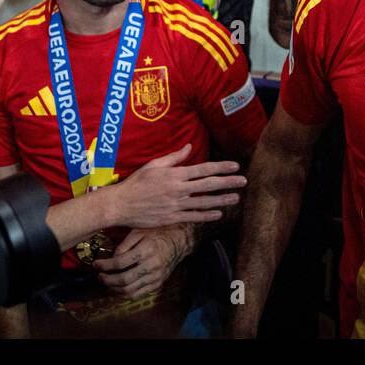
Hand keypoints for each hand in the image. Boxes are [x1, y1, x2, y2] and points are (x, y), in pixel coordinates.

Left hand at [94, 226, 191, 299]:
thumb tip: (112, 258)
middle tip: (100, 276)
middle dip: (107, 279)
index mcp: (147, 249)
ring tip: (107, 282)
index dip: (105, 265)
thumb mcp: (140, 231)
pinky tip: (118, 287)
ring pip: (130, 290)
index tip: (96, 264)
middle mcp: (152, 265)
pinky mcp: (158, 284)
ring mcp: (156, 277)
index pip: (120, 262)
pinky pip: (138, 294)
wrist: (179, 242)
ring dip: (114, 288)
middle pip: (124, 279)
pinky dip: (125, 294)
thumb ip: (125, 244)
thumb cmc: (157, 234)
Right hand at [108, 144, 245, 227]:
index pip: (204, 169)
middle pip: (208, 185)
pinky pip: (193, 216)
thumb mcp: (154, 165)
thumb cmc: (137, 182)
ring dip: (222, 200)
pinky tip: (218, 214)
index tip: (235, 166)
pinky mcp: (172, 218)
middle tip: (244, 181)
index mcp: (175, 174)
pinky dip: (207, 215)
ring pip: (204, 202)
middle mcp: (178, 189)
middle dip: (228, 182)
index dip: (221, 167)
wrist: (121, 205)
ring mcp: (176, 205)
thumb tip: (189, 147)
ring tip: (236, 198)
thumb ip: (174, 157)